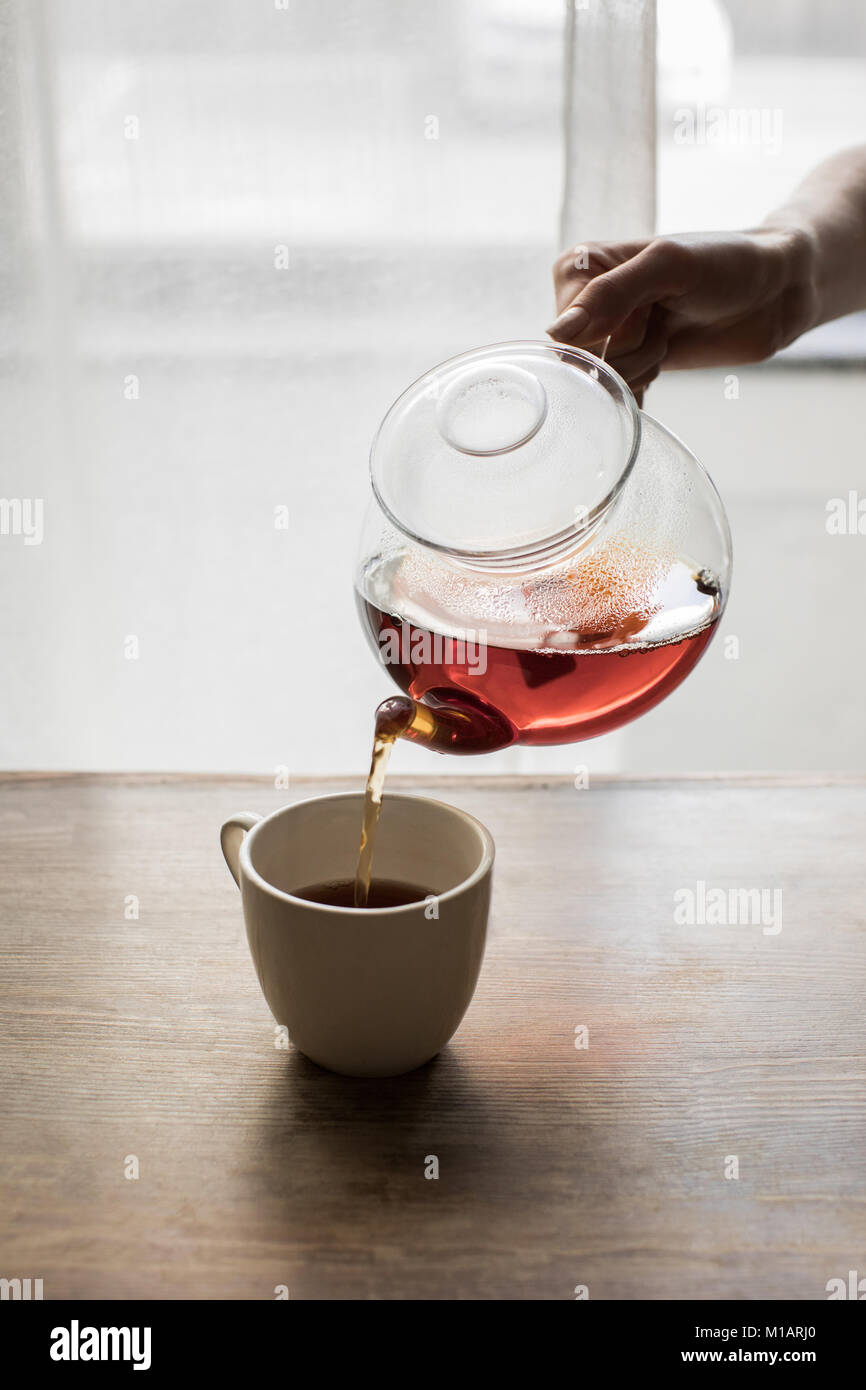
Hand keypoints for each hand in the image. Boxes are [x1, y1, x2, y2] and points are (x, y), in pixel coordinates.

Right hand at [548, 229, 817, 391]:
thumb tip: (556, 335)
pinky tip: (665, 362)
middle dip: (629, 352)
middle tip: (662, 322)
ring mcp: (610, 336)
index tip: (648, 309)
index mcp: (581, 268)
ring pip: (602, 382)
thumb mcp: (668, 266)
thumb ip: (610, 295)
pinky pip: (614, 396)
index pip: (566, 330)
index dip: (612, 330)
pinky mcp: (631, 364)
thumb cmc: (727, 264)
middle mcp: (587, 303)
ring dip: (643, 367)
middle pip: (582, 360)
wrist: (776, 292)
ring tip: (668, 336)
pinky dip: (641, 389)